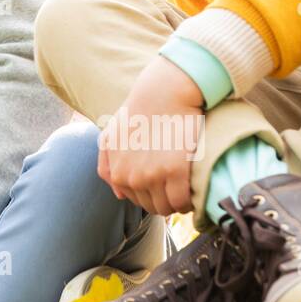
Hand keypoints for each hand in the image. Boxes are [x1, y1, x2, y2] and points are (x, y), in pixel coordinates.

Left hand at [98, 55, 204, 216]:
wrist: (163, 93)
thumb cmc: (139, 111)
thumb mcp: (112, 135)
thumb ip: (107, 164)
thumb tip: (118, 194)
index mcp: (118, 173)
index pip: (136, 201)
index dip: (151, 194)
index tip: (163, 183)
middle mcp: (132, 178)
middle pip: (153, 207)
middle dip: (164, 198)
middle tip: (176, 184)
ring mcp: (153, 176)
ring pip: (168, 207)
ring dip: (178, 202)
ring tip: (185, 187)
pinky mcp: (175, 171)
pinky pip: (183, 202)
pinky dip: (190, 200)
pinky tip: (193, 189)